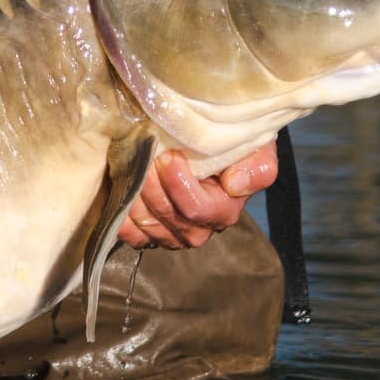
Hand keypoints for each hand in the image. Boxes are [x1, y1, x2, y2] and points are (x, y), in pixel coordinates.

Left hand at [116, 141, 277, 249]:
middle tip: (144, 153)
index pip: (196, 209)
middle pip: (168, 217)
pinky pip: (130, 233)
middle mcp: (199, 229)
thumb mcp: (258, 150)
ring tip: (133, 163)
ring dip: (135, 194)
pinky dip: (121, 213)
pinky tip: (122, 188)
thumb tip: (234, 184)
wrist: (209, 145)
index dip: (178, 184)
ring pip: (146, 225)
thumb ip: (258, 168)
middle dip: (152, 184)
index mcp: (224, 211)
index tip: (169, 156)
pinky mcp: (149, 232)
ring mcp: (172, 233)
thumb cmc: (233, 146)